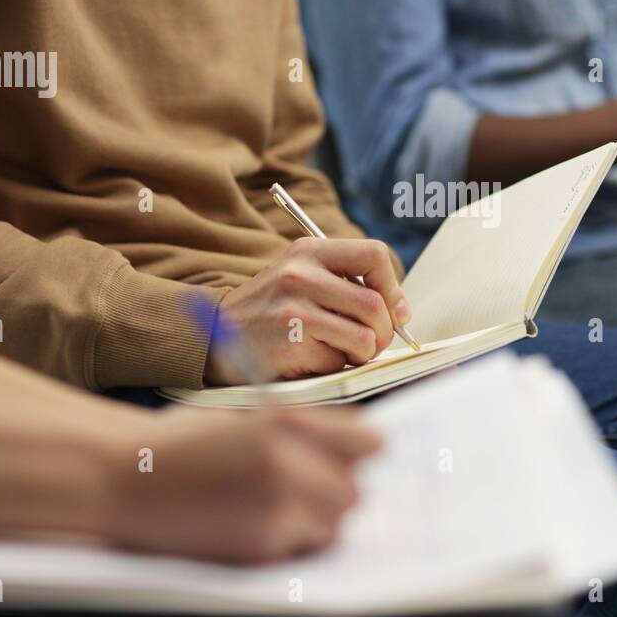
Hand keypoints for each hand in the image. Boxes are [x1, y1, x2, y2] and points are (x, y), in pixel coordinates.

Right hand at [105, 406, 380, 563]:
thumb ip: (302, 432)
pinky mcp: (261, 545)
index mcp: (287, 419)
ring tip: (270, 508)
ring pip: (334, 525)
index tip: (351, 461)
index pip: (368, 442)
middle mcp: (289, 460)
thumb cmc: (180, 444)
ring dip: (313, 523)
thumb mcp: (245, 417)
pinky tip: (247, 524)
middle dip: (334, 494)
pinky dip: (285, 543)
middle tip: (303, 491)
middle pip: (356, 490)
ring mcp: (277, 505)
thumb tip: (358, 452)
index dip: (359, 454)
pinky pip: (301, 550)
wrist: (121, 476)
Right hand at [208, 238, 411, 383]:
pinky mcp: (291, 342)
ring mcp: (295, 308)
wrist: (215, 332)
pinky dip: (335, 365)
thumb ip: (348, 284)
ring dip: (364, 352)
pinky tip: (313, 358)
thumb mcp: (303, 277)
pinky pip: (339, 360)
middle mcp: (301, 274)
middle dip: (384, 331)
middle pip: (376, 304)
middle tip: (372, 342)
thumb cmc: (273, 308)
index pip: (375, 255)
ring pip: (366, 336)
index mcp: (310, 251)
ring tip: (343, 350)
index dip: (392, 286)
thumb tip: (401, 311)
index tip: (393, 308)